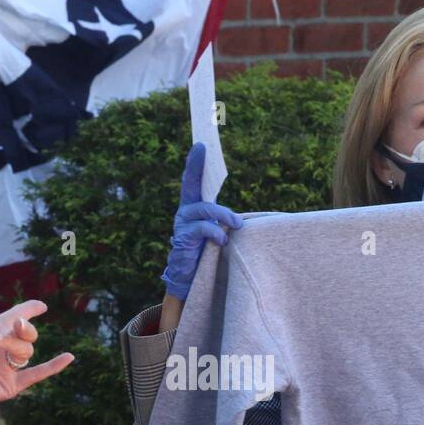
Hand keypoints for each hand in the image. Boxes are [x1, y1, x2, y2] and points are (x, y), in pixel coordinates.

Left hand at [0, 262, 73, 415]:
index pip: (18, 316)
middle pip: (28, 333)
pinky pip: (37, 374)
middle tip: (16, 324)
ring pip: (27, 350)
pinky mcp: (10, 384)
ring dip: (14, 344)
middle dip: (25, 327)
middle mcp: (3, 348)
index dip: (31, 309)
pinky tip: (69, 357)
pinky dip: (54, 367)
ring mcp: (7, 366)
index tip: (41, 306)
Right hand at [161, 141, 243, 300]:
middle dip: (196, 167)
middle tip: (205, 151)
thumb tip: (241, 218)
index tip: (200, 145)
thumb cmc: (207, 252)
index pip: (193, 181)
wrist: (191, 279)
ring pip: (204, 210)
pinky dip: (216, 233)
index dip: (195, 164)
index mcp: (193, 207)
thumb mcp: (216, 231)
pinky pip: (202, 229)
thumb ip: (221, 220)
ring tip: (236, 225)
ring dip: (223, 215)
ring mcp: (182, 225)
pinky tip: (223, 241)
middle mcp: (185, 212)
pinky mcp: (183, 240)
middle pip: (191, 186)